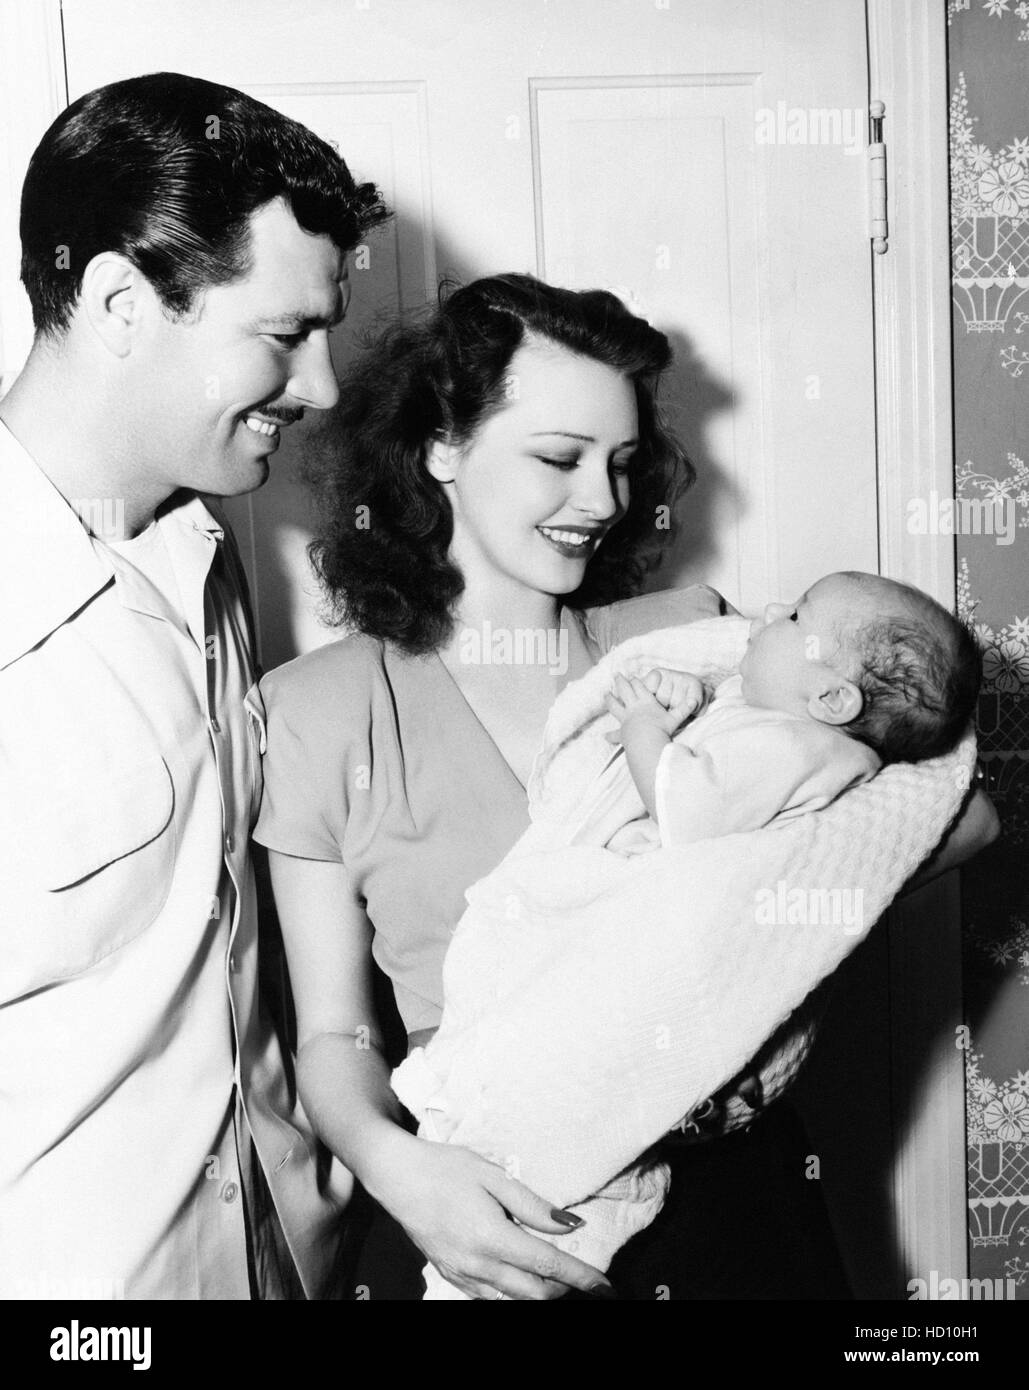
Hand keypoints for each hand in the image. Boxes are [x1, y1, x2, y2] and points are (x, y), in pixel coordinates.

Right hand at [375, 1134, 613, 1299]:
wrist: (396, 1176)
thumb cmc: (446, 1167)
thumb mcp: (493, 1175)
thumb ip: (532, 1205)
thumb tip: (571, 1226)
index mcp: (492, 1237)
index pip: (548, 1266)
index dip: (580, 1277)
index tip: (604, 1285)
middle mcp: (478, 1265)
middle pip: (533, 1293)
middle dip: (563, 1289)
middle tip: (583, 1278)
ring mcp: (462, 1275)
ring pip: (511, 1301)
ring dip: (538, 1294)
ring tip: (557, 1280)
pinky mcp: (450, 1275)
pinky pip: (489, 1298)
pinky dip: (512, 1295)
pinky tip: (520, 1279)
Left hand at [605, 669, 703, 741]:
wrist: (647, 742)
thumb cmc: (661, 729)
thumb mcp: (675, 719)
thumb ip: (684, 709)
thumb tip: (695, 701)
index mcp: (646, 702)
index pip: (640, 687)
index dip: (636, 681)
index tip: (633, 677)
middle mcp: (633, 707)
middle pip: (625, 690)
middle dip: (620, 682)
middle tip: (616, 675)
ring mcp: (626, 718)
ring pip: (615, 705)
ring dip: (610, 699)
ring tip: (606, 694)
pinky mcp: (623, 732)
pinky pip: (616, 733)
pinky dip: (611, 736)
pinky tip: (605, 737)